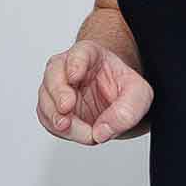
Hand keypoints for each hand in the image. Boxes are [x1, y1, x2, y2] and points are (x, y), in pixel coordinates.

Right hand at [37, 39, 152, 144]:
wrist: (114, 98)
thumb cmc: (122, 87)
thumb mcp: (139, 95)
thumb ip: (126, 111)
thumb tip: (101, 131)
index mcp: (89, 54)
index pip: (79, 54)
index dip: (75, 63)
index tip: (75, 76)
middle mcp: (67, 68)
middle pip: (54, 74)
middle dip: (58, 92)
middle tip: (66, 108)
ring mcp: (56, 88)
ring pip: (46, 99)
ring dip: (56, 116)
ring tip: (71, 127)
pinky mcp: (52, 108)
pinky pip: (46, 118)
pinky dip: (57, 128)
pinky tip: (73, 131)